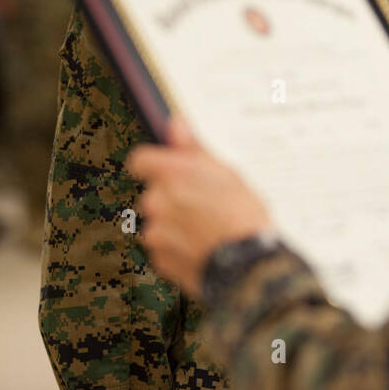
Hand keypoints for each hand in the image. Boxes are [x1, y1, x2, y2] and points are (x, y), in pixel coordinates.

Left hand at [127, 117, 273, 296]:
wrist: (248, 265)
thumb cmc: (242, 216)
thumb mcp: (226, 173)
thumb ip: (193, 149)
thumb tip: (176, 124)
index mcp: (171, 175)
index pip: (140, 160)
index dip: (154, 164)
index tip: (169, 170)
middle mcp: (156, 202)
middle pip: (153, 194)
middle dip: (171, 198)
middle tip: (203, 204)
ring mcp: (156, 233)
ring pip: (158, 222)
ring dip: (174, 224)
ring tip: (207, 230)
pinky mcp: (160, 260)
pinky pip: (163, 249)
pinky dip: (178, 248)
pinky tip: (203, 247)